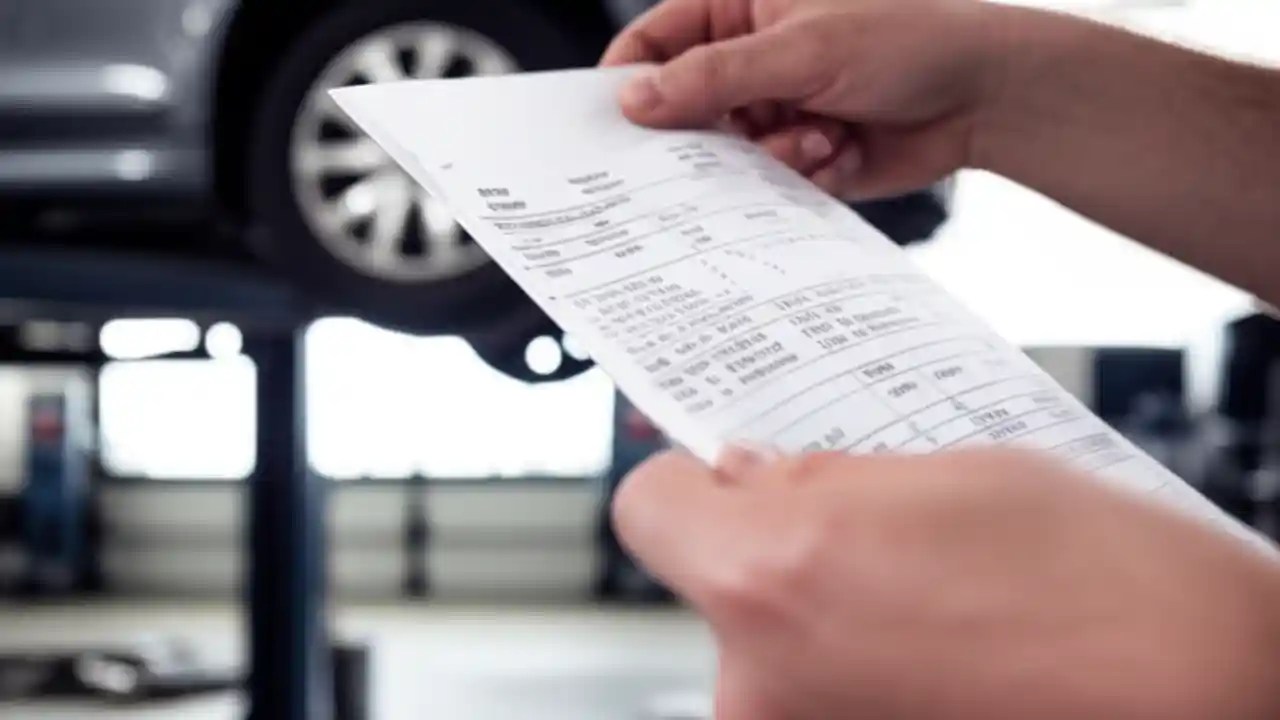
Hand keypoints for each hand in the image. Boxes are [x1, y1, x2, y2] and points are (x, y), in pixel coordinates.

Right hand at [601, 0, 1010, 199]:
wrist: (985, 97)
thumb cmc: (910, 40)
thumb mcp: (802, 48)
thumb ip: (714, 77)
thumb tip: (636, 99)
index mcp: (741, 8)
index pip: (657, 42)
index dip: (630, 80)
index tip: (611, 122)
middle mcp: (752, 60)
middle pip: (686, 108)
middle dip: (707, 133)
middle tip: (727, 141)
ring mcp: (775, 109)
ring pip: (727, 154)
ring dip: (769, 153)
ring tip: (819, 133)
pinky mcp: (801, 155)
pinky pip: (766, 182)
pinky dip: (800, 171)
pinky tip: (839, 147)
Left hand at [612, 447, 1279, 718]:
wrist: (1220, 705)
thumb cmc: (1118, 591)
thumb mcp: (957, 471)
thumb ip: (822, 476)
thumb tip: (749, 475)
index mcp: (772, 575)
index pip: (649, 507)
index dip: (690, 480)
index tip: (721, 473)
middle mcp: (759, 683)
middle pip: (715, 582)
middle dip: (773, 549)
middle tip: (868, 534)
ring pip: (766, 648)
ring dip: (820, 618)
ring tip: (928, 602)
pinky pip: (809, 700)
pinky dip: (852, 673)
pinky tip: (938, 652)